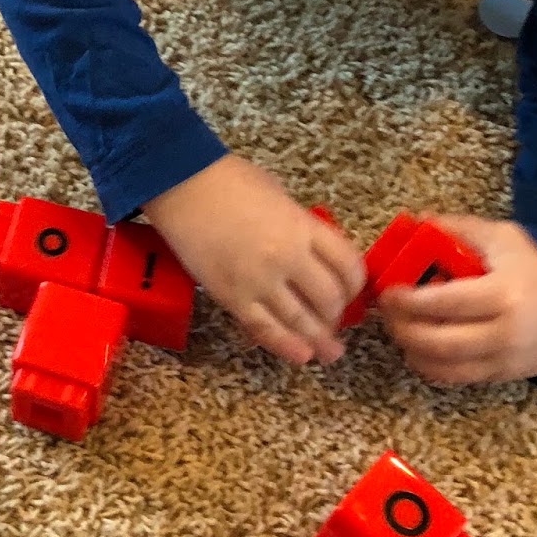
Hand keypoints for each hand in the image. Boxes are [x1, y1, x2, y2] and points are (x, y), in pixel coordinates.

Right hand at [143, 155, 366, 365]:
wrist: (180, 184)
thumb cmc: (228, 180)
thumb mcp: (280, 197)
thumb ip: (300, 227)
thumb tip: (314, 253)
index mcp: (303, 226)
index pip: (348, 265)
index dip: (355, 284)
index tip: (351, 290)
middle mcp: (287, 257)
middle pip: (328, 299)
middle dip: (336, 314)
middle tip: (334, 320)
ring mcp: (259, 280)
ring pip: (300, 320)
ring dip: (319, 339)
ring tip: (329, 352)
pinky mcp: (231, 297)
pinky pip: (264, 329)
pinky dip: (286, 346)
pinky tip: (302, 356)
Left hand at [375, 213, 536, 383]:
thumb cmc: (536, 268)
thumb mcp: (502, 238)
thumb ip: (458, 229)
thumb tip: (414, 221)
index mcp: (503, 295)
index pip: (445, 304)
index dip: (409, 301)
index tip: (388, 291)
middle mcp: (504, 334)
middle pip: (438, 342)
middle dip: (402, 328)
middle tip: (386, 310)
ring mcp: (503, 361)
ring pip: (443, 368)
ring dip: (410, 349)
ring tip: (398, 327)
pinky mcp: (501, 376)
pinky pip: (456, 379)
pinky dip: (430, 366)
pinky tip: (418, 346)